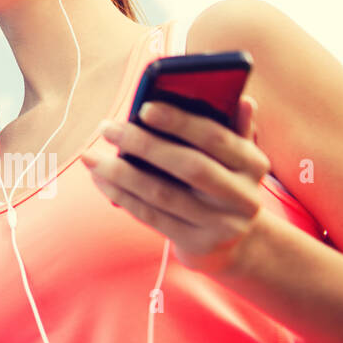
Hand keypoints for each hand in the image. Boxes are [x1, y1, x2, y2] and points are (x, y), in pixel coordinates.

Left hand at [81, 95, 271, 275]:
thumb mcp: (233, 158)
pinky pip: (151, 216)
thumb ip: (232, 128)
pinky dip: (121, 195)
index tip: (144, 108)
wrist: (234, 241)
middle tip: (107, 128)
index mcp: (252, 164)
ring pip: (162, 194)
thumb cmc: (221, 183)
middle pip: (188, 167)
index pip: (216, 137)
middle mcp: (242, 196)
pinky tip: (100, 179)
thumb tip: (242, 99)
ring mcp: (221, 225)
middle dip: (143, 144)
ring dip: (120, 173)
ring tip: (90, 156)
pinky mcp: (197, 244)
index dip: (180, 122)